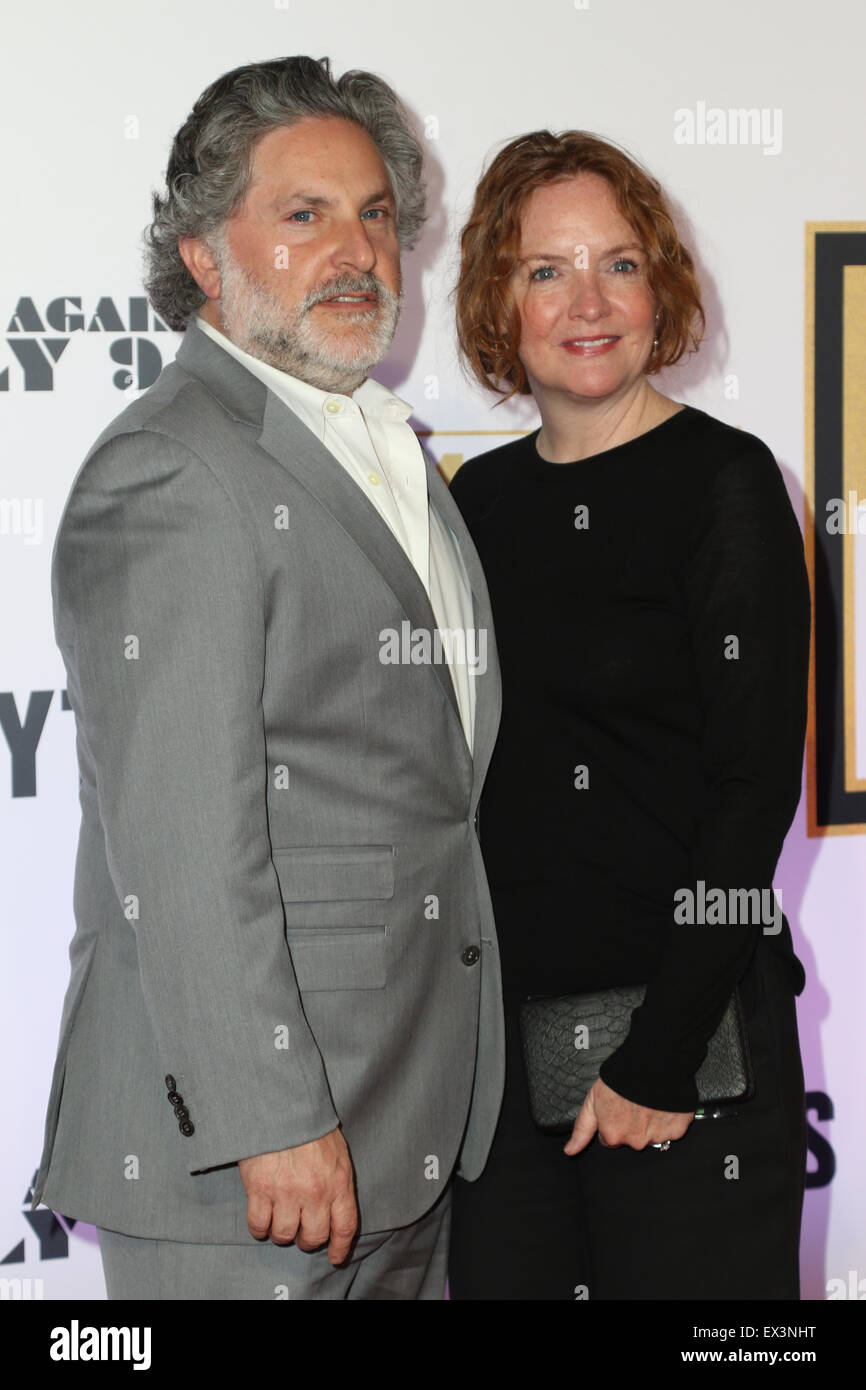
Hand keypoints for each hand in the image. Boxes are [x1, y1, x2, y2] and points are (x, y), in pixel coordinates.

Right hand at [238, 1128, 357, 1264]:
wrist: (282, 1104)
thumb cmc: (310, 1125)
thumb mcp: (336, 1151)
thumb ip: (337, 1180)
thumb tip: (335, 1205)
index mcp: (338, 1181)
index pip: (345, 1226)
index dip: (340, 1248)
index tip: (336, 1258)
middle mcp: (315, 1192)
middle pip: (313, 1237)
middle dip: (307, 1239)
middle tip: (301, 1231)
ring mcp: (286, 1193)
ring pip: (284, 1235)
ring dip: (281, 1233)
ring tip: (279, 1219)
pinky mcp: (259, 1189)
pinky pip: (258, 1225)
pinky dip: (259, 1228)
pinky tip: (261, 1219)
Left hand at [564, 1077, 694, 1154]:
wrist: (653, 1063)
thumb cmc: (620, 1078)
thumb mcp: (592, 1100)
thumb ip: (582, 1129)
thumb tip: (570, 1151)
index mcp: (613, 1135)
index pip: (611, 1138)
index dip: (612, 1121)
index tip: (617, 1107)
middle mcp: (635, 1142)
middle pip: (631, 1138)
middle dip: (631, 1124)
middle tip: (633, 1101)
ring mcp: (657, 1137)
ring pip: (651, 1135)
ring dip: (650, 1122)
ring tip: (649, 1100)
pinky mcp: (677, 1130)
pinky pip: (670, 1130)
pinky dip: (668, 1119)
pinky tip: (663, 1103)